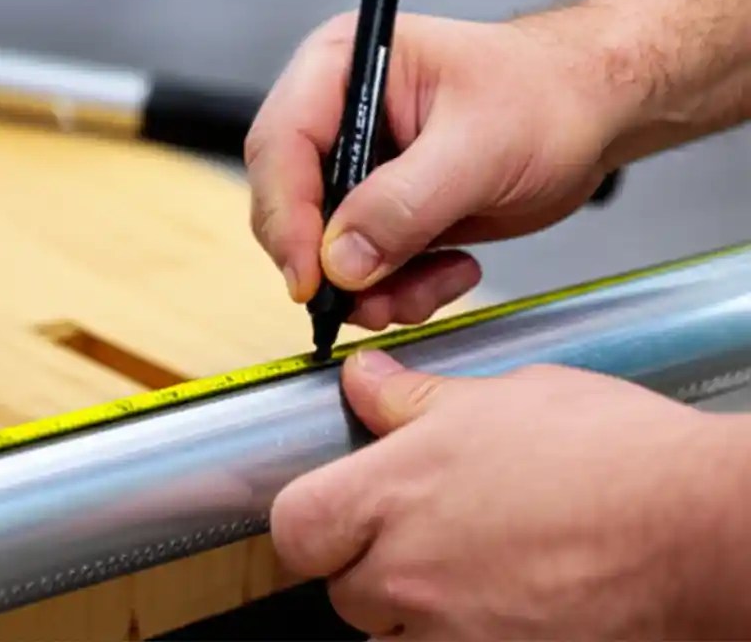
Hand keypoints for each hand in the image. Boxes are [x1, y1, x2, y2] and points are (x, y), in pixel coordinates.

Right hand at [245, 11, 629, 328]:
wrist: (594, 116)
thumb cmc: (548, 97)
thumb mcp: (480, 147)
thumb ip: (404, 204)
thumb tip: (339, 259)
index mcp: (341, 66)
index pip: (280, 144)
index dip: (285, 216)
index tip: (311, 277)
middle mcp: (334, 116)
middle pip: (287, 203)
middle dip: (329, 263)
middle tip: (369, 299)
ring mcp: (354, 167)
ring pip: (320, 249)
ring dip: (370, 288)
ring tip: (432, 287)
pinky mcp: (376, 211)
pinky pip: (358, 270)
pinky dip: (398, 290)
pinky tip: (452, 272)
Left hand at [268, 349, 750, 638]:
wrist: (702, 529)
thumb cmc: (615, 457)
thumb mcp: (502, 399)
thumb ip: (414, 401)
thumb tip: (365, 381)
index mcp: (392, 493)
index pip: (295, 527)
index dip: (313, 521)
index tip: (339, 512)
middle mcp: (406, 572)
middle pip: (341, 590)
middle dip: (371, 566)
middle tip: (427, 537)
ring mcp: (447, 635)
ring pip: (387, 637)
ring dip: (412, 614)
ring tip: (474, 574)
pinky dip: (457, 638)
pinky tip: (503, 607)